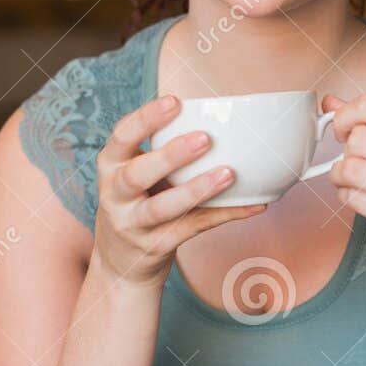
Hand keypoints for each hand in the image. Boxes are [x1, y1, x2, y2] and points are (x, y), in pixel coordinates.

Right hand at [94, 95, 265, 287]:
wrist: (120, 263)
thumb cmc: (139, 202)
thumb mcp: (135, 174)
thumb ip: (162, 151)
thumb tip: (224, 118)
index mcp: (111, 166)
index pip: (121, 136)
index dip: (146, 118)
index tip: (174, 101)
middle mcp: (115, 195)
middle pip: (137, 174)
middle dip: (170, 156)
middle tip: (204, 138)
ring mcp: (133, 225)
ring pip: (162, 208)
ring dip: (196, 190)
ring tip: (227, 174)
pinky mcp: (156, 247)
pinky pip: (194, 228)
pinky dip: (225, 215)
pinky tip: (254, 205)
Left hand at [322, 90, 365, 279]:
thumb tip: (331, 103)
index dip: (346, 115)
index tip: (343, 127)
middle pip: (358, 138)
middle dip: (345, 149)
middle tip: (353, 157)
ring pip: (352, 169)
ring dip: (340, 174)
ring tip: (351, 178)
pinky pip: (355, 199)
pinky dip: (346, 195)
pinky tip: (357, 194)